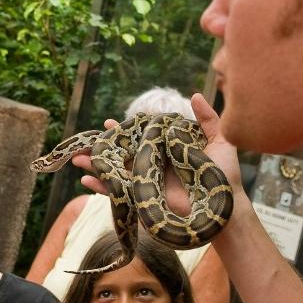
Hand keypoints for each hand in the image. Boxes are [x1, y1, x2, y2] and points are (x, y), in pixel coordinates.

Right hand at [76, 94, 242, 216]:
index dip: (127, 130)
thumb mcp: (219, 142)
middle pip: (124, 152)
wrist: (223, 208)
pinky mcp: (144, 198)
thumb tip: (196, 94)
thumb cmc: (224, 177)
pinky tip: (86, 179)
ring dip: (96, 163)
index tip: (113, 121)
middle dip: (105, 145)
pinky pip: (118, 192)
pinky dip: (101, 187)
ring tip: (78, 157)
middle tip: (88, 139)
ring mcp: (148, 181)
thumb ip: (208, 119)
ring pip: (116, 170)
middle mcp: (155, 164)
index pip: (142, 136)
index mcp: (168, 150)